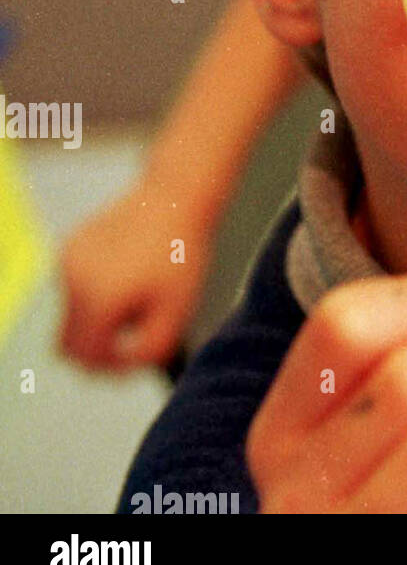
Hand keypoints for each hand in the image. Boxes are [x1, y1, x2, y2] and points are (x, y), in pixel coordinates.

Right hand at [57, 181, 208, 369]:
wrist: (174, 197)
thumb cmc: (181, 253)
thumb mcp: (178, 309)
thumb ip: (152, 348)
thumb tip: (127, 365)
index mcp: (100, 301)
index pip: (87, 358)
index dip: (110, 367)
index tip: (134, 359)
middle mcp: (74, 283)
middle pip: (68, 344)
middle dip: (96, 351)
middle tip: (128, 344)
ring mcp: (67, 263)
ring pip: (72, 315)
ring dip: (98, 318)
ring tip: (138, 295)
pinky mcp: (69, 248)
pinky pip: (75, 287)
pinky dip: (95, 293)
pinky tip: (128, 273)